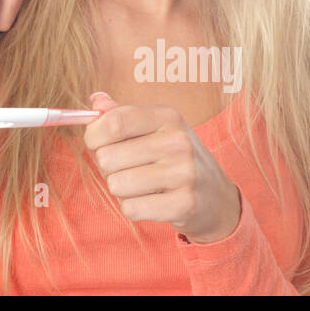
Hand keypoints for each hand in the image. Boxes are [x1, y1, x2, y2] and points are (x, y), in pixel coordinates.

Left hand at [84, 91, 240, 243]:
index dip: (94, 135)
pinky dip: (132, 207)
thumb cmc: (174, 157)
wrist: (215, 196)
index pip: (115, 122)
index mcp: (167, 117)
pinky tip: (150, 200)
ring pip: (116, 184)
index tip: (94, 142)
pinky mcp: (184, 204)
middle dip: (106, 166)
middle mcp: (178, 142)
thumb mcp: (154, 128)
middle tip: (125, 168)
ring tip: (140, 184)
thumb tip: (96, 102)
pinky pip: (131, 208)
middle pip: (108, 156)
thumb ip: (122, 114)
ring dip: (120, 189)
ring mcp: (184, 173)